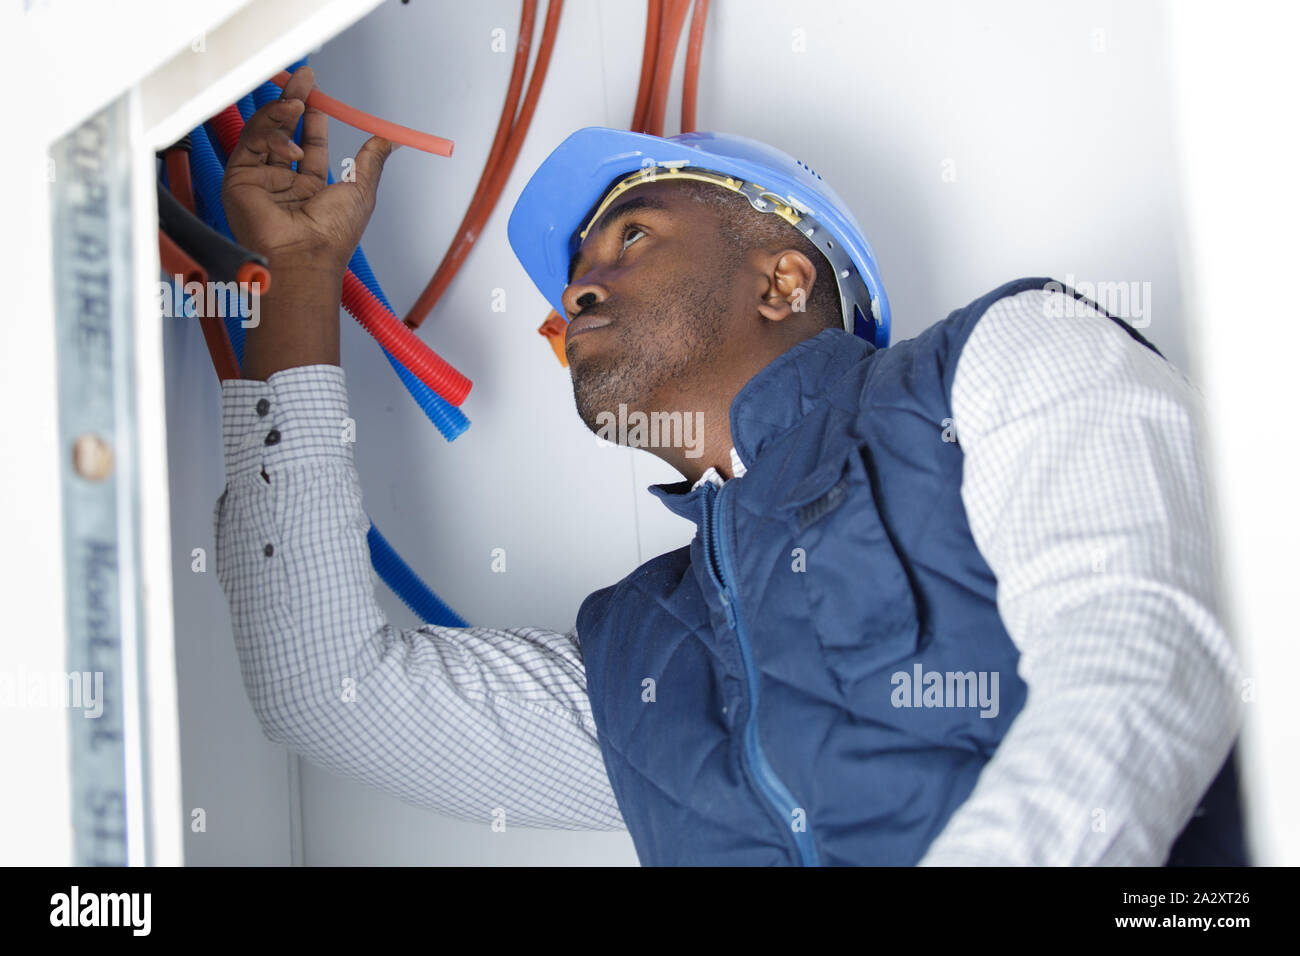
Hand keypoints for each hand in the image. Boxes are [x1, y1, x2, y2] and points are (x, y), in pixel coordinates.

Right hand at [221, 65, 396, 274]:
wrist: (306, 255)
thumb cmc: (332, 236)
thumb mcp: (361, 189)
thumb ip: (371, 160)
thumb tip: (390, 142)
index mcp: (310, 189)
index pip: (309, 145)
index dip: (313, 119)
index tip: (318, 94)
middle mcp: (283, 184)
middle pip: (284, 132)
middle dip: (293, 103)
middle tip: (304, 79)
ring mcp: (260, 181)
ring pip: (264, 133)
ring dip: (281, 114)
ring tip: (298, 103)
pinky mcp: (239, 179)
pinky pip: (250, 145)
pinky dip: (270, 136)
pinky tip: (291, 146)